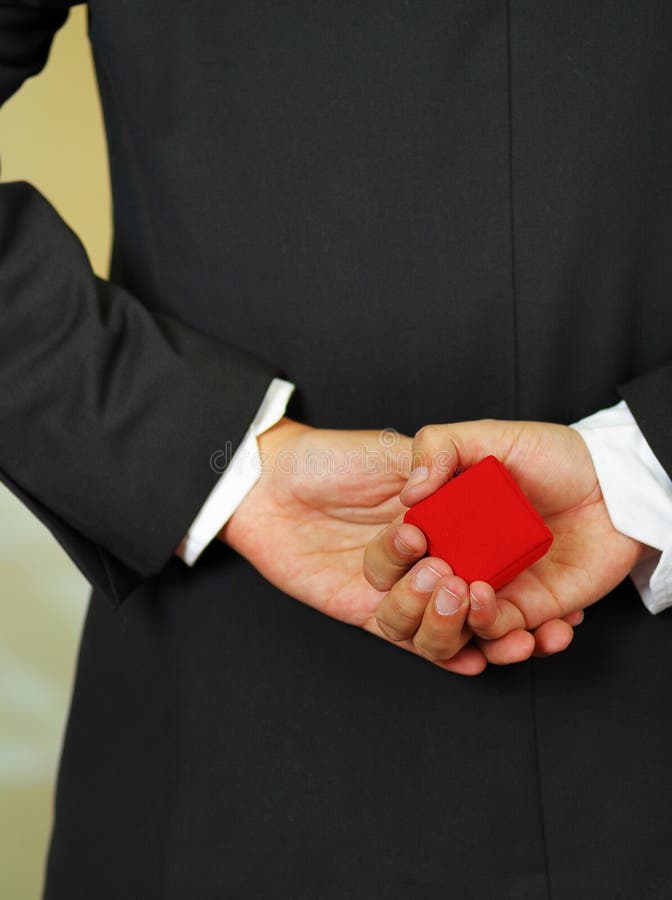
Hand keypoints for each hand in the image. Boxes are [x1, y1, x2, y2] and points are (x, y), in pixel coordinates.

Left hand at [221, 419, 572, 674]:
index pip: (489, 562)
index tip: (551, 600)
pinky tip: (469, 661)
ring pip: (438, 627)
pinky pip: (406, 640)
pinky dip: (442, 655)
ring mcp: (395, 590)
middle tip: (477, 588)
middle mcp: (423, 563)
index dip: (520, 584)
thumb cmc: (333, 459)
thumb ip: (440, 469)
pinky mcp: (363, 612)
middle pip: (469, 604)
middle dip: (486, 610)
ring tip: (444, 585)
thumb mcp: (397, 454)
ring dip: (449, 618)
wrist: (270, 483)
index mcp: (439, 526)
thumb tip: (485, 491)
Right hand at [364, 419, 654, 659]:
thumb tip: (410, 493)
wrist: (612, 483)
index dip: (390, 559)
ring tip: (482, 595)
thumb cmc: (552, 456)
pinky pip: (503, 640)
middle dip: (417, 605)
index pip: (390, 558)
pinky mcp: (525, 610)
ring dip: (458, 626)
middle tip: (447, 578)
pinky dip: (508, 642)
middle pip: (408, 609)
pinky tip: (528, 625)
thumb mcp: (490, 436)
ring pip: (450, 635)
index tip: (414, 543)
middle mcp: (455, 562)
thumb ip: (438, 446)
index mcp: (437, 526)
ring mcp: (488, 589)